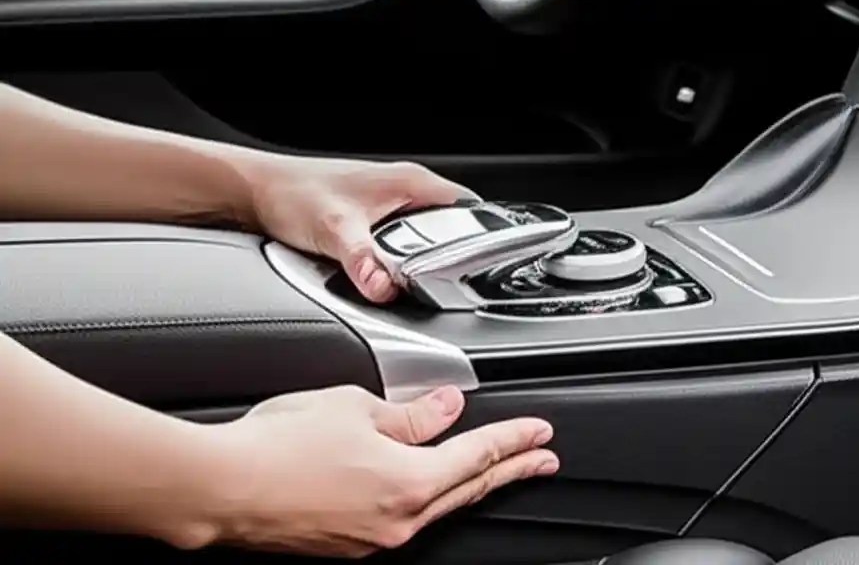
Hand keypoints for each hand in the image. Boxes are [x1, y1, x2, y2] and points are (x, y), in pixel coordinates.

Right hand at [202, 385, 556, 557]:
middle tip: (542, 459)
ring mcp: (372, 541)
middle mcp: (398, 522)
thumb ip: (410, 413)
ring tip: (495, 469)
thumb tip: (445, 408)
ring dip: (469, 484)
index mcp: (409, 484)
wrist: (219, 488)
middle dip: (511, 470)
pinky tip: (423, 482)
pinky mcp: (347, 545)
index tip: (540, 433)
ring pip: (437, 506)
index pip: (479, 456)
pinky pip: (401, 516)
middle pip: (470, 489)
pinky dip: (424, 494)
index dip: (515, 440)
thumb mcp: (355, 408)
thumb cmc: (276, 446)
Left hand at [246, 156, 474, 301]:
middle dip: (449, 256)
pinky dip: (399, 258)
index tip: (476, 266)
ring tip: (412, 279)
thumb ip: (364, 262)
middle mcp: (405, 188)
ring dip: (420, 258)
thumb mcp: (335, 230)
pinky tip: (386, 272)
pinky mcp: (372, 217)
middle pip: (450, 227)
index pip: (469, 208)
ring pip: (425, 236)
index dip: (479, 238)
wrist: (255, 190)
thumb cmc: (292, 192)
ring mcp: (389, 202)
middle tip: (442, 282)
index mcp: (411, 182)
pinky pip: (401, 241)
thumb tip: (385, 287)